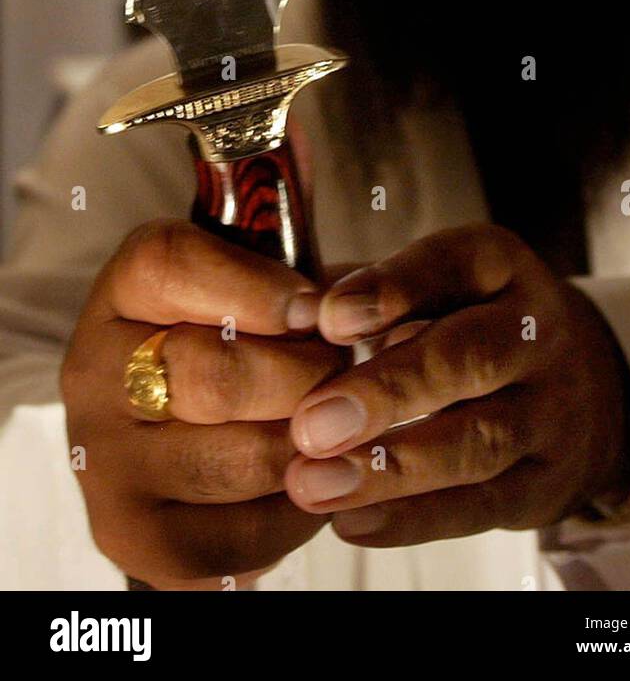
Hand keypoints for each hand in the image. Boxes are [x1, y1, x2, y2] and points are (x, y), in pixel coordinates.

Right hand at [61, 221, 348, 588]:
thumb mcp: (260, 284)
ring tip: (331, 432)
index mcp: (126, 291)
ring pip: (241, 459)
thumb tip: (359, 303)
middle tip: (343, 377)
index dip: (260, 288)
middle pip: (216, 375)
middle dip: (309, 377)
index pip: (172, 266)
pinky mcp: (133, 538)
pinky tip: (301, 485)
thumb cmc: (241, 343)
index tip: (315, 309)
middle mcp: (96, 372)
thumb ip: (300, 275)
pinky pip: (240, 535)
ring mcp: (104, 462)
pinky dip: (295, 516)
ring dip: (312, 448)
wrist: (180, 437)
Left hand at [284, 225, 629, 546]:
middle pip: (469, 358)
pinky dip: (413, 519)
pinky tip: (352, 521)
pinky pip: (480, 507)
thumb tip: (288, 318)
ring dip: (390, 468)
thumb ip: (362, 293)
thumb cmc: (469, 323)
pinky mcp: (545, 483)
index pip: (448, 266)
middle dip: (387, 391)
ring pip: (476, 442)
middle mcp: (534, 331)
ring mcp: (549, 411)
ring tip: (313, 483)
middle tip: (312, 423)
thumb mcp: (433, 283)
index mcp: (496, 265)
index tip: (327, 318)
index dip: (390, 290)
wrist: (585, 387)